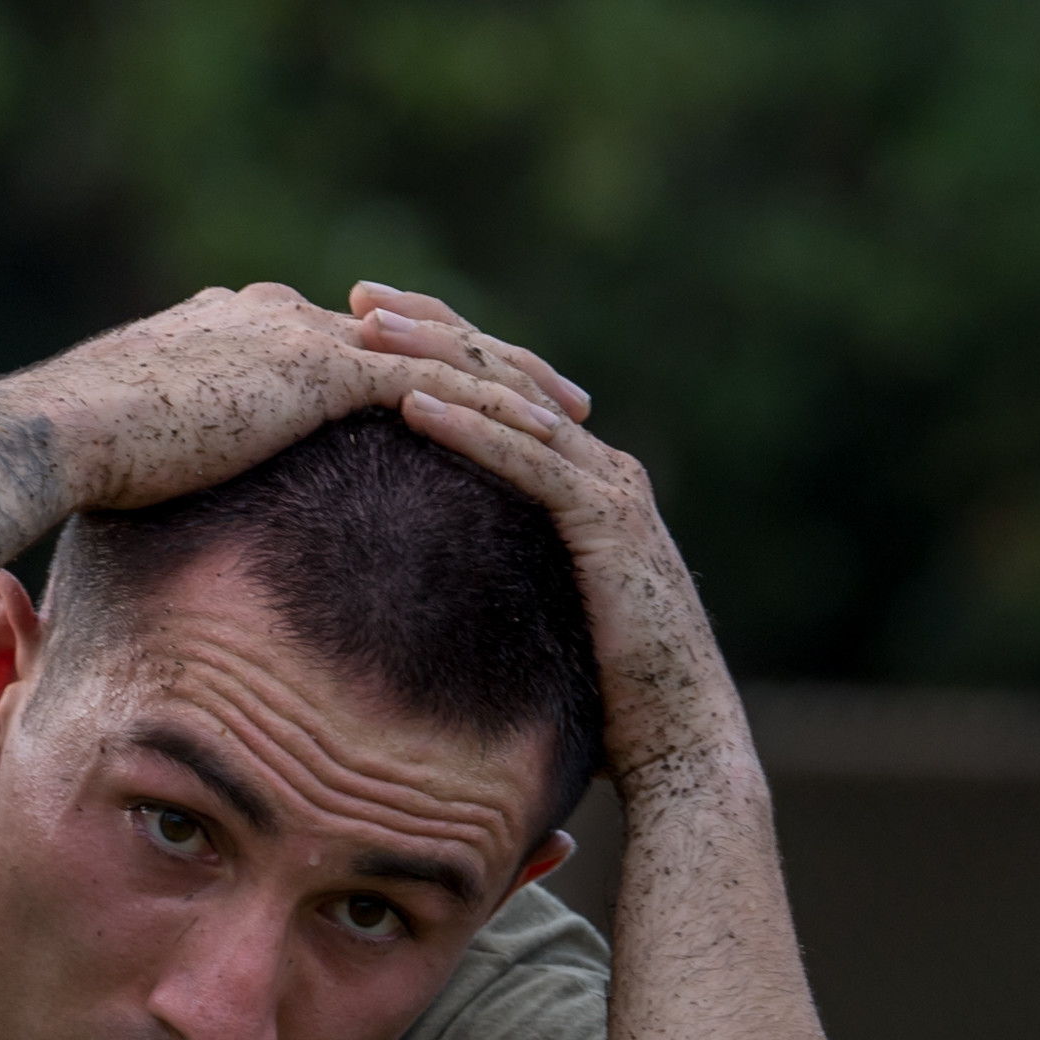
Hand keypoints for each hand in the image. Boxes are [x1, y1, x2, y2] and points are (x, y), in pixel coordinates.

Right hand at [21, 281, 543, 523]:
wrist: (52, 433)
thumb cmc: (67, 465)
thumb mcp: (129, 465)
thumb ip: (167, 474)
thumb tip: (157, 517)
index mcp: (236, 333)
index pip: (346, 342)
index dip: (409, 365)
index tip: (455, 395)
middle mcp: (281, 318)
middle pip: (413, 332)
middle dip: (485, 360)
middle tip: (551, 394)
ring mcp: (304, 338)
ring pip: (442, 351)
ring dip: (513, 380)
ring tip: (574, 416)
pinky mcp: (321, 372)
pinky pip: (438, 388)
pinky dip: (497, 410)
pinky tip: (547, 441)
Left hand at [347, 284, 744, 795]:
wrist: (681, 741)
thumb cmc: (608, 699)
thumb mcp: (541, 616)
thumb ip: (502, 577)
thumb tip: (426, 586)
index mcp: (589, 479)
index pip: (506, 392)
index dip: (440, 347)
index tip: (366, 322)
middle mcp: (606, 467)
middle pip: (506, 373)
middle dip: (431, 329)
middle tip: (357, 298)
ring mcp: (613, 490)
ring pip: (513, 402)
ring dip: (438, 361)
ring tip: (367, 333)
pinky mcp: (610, 525)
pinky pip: (530, 462)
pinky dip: (471, 429)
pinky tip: (413, 404)